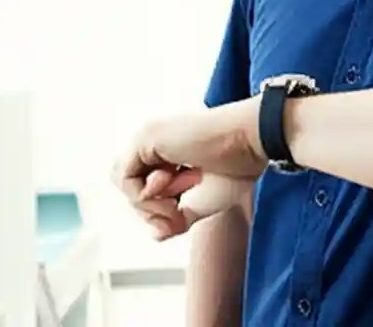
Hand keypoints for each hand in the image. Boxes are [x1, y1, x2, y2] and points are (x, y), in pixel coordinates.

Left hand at [111, 98, 266, 237]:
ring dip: (150, 203)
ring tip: (178, 197)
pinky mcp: (146, 138)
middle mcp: (154, 144)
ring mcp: (149, 139)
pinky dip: (146, 195)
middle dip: (151, 210)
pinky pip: (125, 178)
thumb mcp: (200, 204)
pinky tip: (172, 187)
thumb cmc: (235, 169)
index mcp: (168, 155)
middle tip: (177, 212)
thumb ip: (175, 218)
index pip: (142, 190)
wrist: (248, 145)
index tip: (178, 221)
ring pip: (125, 184)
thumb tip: (156, 234)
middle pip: (130, 188)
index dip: (155, 212)